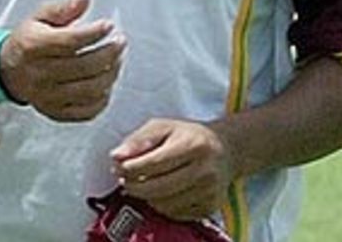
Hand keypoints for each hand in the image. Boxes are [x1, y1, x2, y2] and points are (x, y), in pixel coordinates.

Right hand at [0, 0, 123, 120]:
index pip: (70, 42)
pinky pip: (87, 111)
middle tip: (120, 42)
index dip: (94, 33)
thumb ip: (62, 8)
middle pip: (84, 66)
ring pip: (89, 90)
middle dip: (109, 53)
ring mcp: (47, 96)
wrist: (7, 71)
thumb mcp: (39, 17)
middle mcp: (39, 74)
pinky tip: (106, 84)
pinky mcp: (55, 112)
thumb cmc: (28, 41)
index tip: (108, 26)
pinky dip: (103, 98)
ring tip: (116, 61)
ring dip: (110, 74)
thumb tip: (85, 1)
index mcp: (33, 47)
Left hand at [111, 118, 233, 220]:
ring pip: (166, 204)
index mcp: (193, 145)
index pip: (155, 163)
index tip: (118, 168)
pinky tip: (158, 194)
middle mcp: (205, 170)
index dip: (131, 168)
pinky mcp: (211, 206)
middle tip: (124, 181)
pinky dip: (161, 206)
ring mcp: (210, 191)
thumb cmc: (187, 135)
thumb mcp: (162, 127)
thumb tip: (116, 156)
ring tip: (141, 185)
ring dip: (146, 197)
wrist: (225, 149)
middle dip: (135, 186)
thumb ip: (138, 140)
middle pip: (159, 187)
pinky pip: (176, 214)